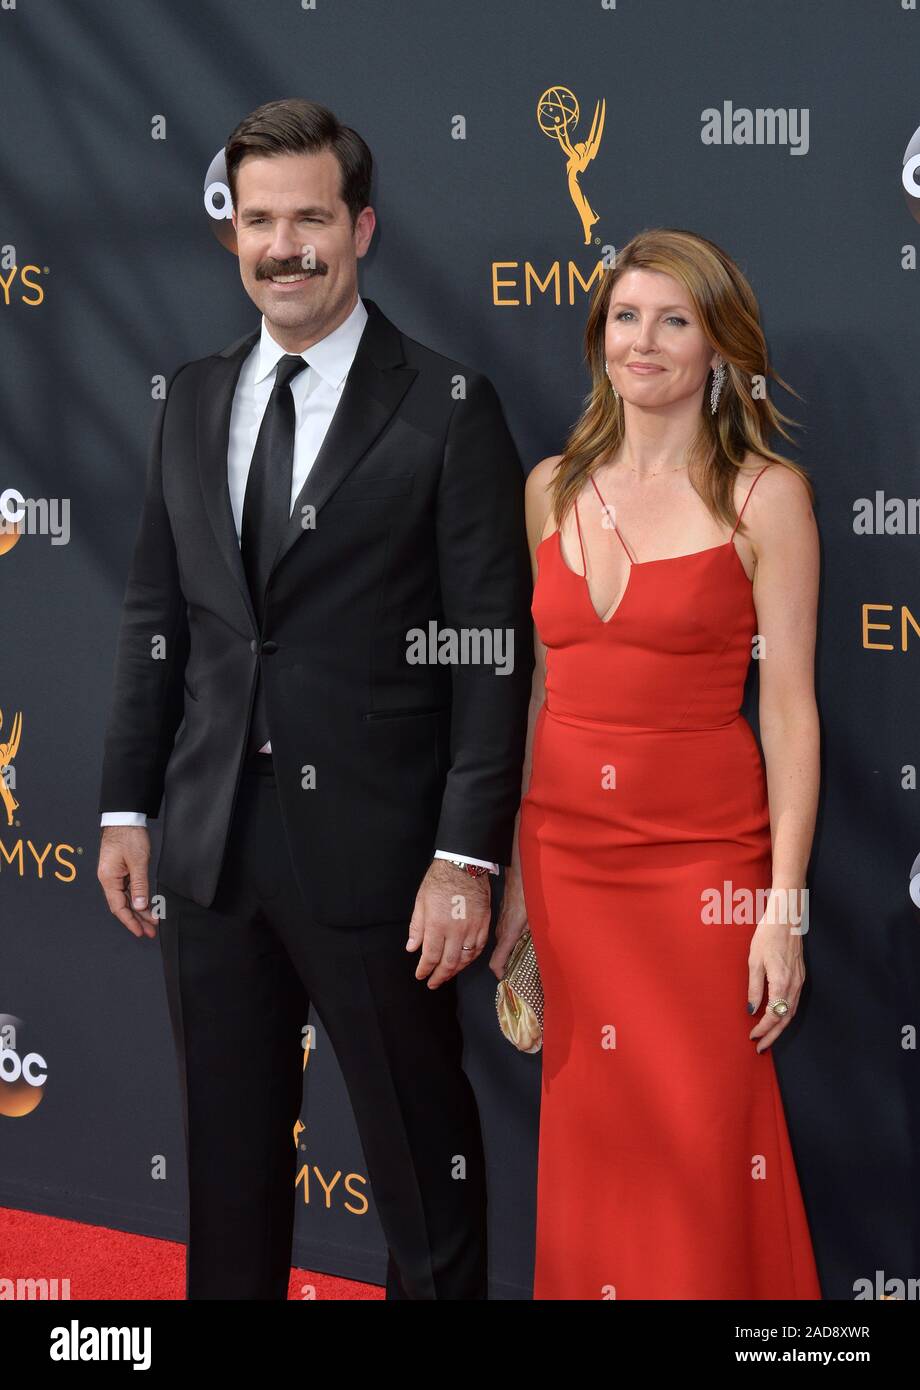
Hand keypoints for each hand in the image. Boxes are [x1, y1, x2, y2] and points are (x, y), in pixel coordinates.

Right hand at [97, 825, 158, 938]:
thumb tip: (139, 906)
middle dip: (137, 920)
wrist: (125, 818)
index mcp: (109, 878)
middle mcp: (109, 879)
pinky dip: (139, 899)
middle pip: (123, 906)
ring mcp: (115, 876)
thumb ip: (139, 885)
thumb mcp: (137, 861)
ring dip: (140, 911)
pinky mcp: (121, 871)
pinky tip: (148, 907)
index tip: (140, 931)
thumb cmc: (128, 835)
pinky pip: (130, 890)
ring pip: (127, 899)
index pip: (118, 907)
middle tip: (151, 931)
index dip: (130, 921)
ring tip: (153, 922)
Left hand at [406, 859, 491, 988]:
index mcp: (437, 925)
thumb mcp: (421, 902)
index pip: (430, 957)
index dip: (425, 970)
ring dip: (455, 971)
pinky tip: (464, 962)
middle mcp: (456, 930)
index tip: (420, 975)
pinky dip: (471, 958)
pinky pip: (479, 948)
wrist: (464, 866)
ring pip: (465, 959)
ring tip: (447, 975)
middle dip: (439, 976)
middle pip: (448, 962)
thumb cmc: (439, 881)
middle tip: (433, 983)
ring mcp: (472, 928)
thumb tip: (411, 948)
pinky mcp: (484, 924)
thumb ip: (417, 928)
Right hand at [489, 863, 527, 978]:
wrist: (520, 876)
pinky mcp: (503, 919)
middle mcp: (501, 932)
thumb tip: (544, 954)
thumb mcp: (537, 920)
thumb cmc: (529, 896)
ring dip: (511, 954)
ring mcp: (500, 925)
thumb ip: (537, 938)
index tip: (509, 982)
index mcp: (508, 935)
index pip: (496, 962)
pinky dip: (512, 943)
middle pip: (500, 956)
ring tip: (526, 959)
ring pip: (504, 946)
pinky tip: (525, 941)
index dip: (501, 975)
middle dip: (509, 967)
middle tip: (524, 974)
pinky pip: (505, 936)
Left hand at [747, 888, 806, 1051]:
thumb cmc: (767, 936)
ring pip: (792, 1012)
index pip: (774, 1015)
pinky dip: (786, 1014)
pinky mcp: (800, 976)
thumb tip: (752, 1010)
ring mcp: (800, 981)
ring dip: (780, 1027)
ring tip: (767, 1037)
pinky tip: (777, 1017)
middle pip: (786, 1019)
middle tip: (761, 1047)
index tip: (753, 1037)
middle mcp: (794, 985)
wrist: (786, 918)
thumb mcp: (754, 962)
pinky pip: (794, 1002)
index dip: (763, 1029)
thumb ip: (754, 988)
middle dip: (773, 1035)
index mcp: (782, 983)